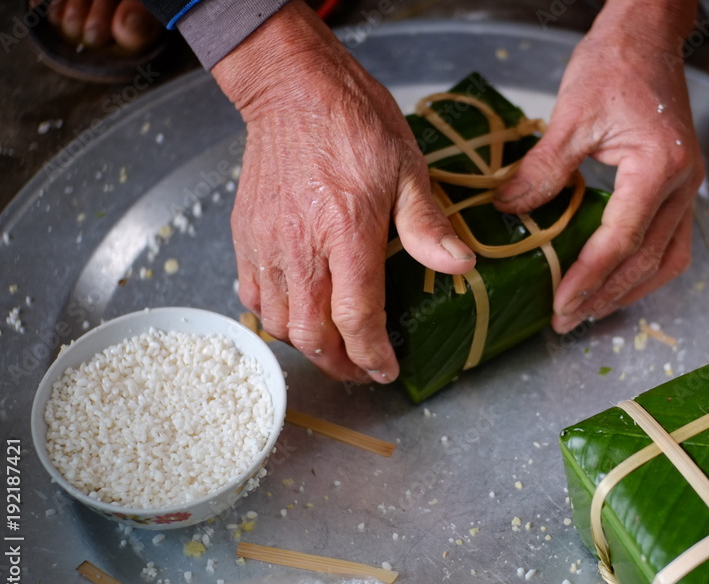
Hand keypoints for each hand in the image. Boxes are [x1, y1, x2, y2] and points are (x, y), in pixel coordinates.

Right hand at [212, 2, 474, 382]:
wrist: (291, 88)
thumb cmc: (354, 122)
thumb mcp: (406, 167)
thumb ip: (427, 225)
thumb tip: (461, 265)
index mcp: (346, 232)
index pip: (356, 318)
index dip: (372, 356)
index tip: (387, 370)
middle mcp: (301, 246)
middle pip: (311, 334)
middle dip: (339, 365)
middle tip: (362, 370)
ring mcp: (267, 243)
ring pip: (279, 322)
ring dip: (307, 346)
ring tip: (334, 347)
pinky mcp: (246, 235)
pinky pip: (252, 295)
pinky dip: (275, 317)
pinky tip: (298, 314)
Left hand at [494, 0, 703, 333]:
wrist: (648, 35)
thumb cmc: (616, 64)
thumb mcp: (570, 116)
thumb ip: (542, 171)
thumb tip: (507, 211)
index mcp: (659, 167)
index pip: (621, 241)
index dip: (588, 278)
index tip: (560, 305)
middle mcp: (684, 184)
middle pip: (647, 261)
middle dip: (605, 296)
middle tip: (567, 319)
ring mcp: (688, 188)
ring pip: (668, 260)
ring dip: (630, 291)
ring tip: (590, 310)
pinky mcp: (681, 187)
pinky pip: (671, 243)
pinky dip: (644, 269)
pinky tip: (616, 280)